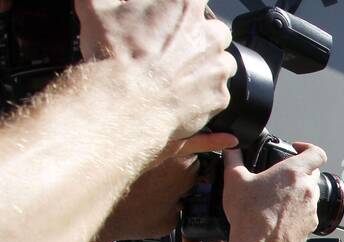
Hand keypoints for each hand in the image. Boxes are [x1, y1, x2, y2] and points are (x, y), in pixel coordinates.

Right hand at [76, 0, 235, 145]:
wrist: (123, 101)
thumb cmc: (113, 52)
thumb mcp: (96, 5)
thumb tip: (116, 1)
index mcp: (186, 4)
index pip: (196, 0)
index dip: (182, 8)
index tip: (171, 17)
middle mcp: (211, 35)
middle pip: (214, 31)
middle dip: (198, 38)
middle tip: (172, 48)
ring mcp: (219, 68)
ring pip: (220, 62)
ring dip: (204, 66)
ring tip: (175, 73)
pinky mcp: (219, 97)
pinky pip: (216, 93)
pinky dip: (201, 94)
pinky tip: (178, 94)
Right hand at [223, 143, 326, 241]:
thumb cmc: (248, 215)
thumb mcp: (234, 180)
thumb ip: (233, 158)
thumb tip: (231, 148)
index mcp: (293, 172)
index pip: (316, 153)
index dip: (308, 148)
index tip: (296, 150)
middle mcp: (307, 189)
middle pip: (313, 173)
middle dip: (300, 171)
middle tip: (282, 176)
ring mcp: (311, 209)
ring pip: (311, 193)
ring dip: (299, 192)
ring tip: (279, 197)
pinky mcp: (311, 225)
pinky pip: (309, 213)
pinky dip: (298, 211)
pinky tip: (281, 215)